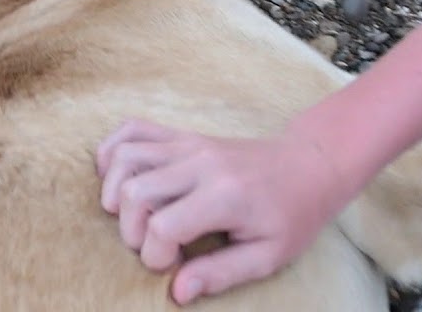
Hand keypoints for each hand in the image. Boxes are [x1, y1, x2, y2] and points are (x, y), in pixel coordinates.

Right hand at [95, 120, 347, 303]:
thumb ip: (221, 274)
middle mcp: (200, 163)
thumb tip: (177, 292)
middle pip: (134, 191)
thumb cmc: (292, 215)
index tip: (173, 265)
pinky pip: (131, 129)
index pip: (163, 225)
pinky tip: (117, 178)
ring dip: (114, 191)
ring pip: (125, 157)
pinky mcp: (180, 135)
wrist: (308, 164)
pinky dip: (112, 152)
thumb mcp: (268, 256)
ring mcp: (187, 143)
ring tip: (132, 216)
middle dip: (130, 229)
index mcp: (225, 196)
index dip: (156, 255)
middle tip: (153, 244)